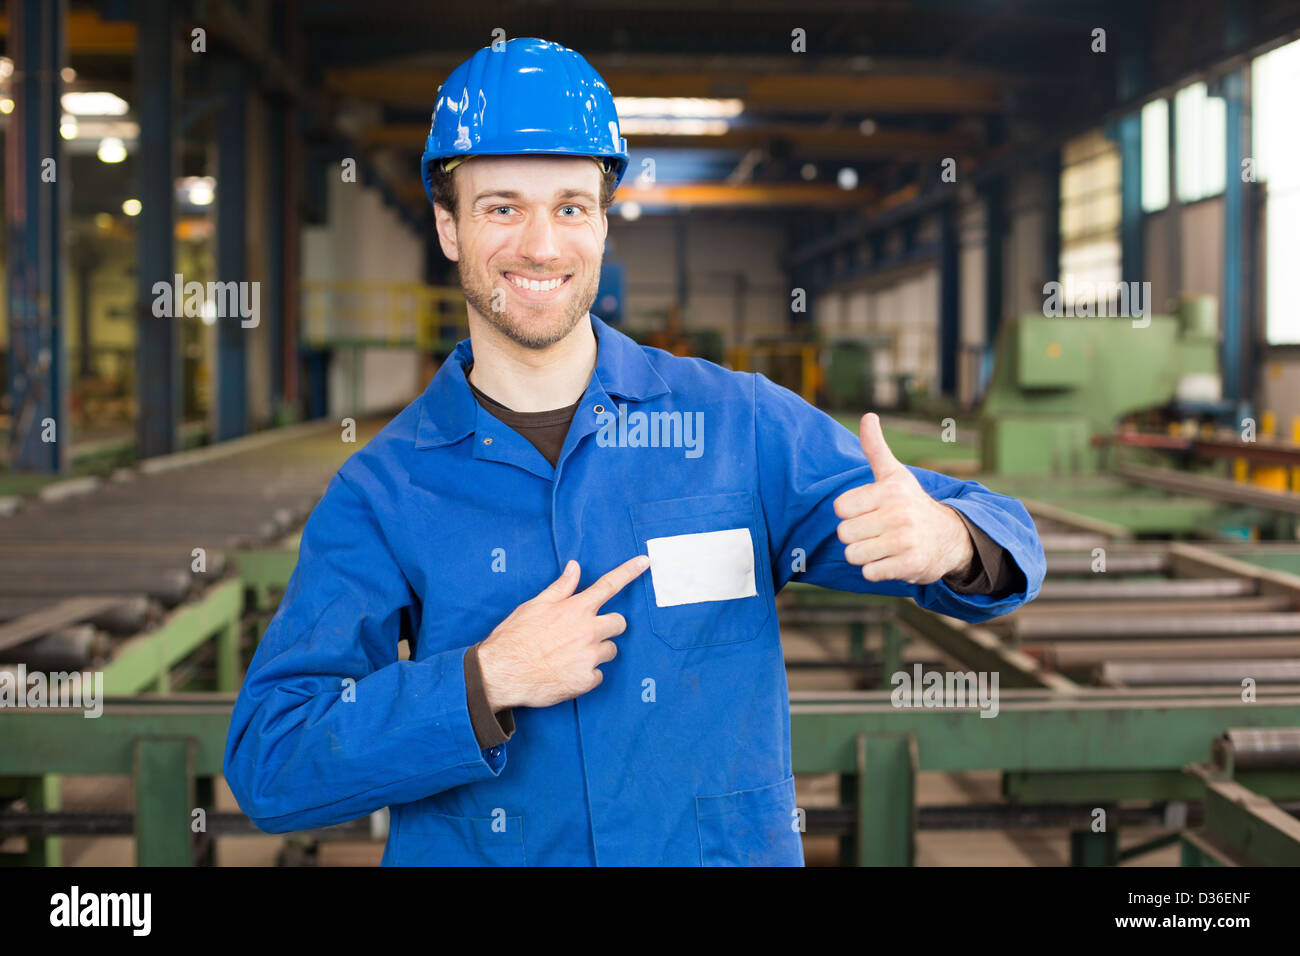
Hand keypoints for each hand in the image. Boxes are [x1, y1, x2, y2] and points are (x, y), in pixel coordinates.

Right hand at [477, 555, 649, 710]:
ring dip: (597, 652)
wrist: (501, 673)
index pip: (609, 584)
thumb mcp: (535, 606)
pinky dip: (586, 675)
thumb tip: (575, 567)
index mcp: (576, 609)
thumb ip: (560, 587)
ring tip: (570, 656)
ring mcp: (590, 656)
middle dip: (608, 626)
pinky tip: (566, 673)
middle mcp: (588, 630)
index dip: (629, 571)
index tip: (645, 561)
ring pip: (611, 650)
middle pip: (620, 623)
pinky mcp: (587, 680)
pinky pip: (598, 675)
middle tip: (587, 633)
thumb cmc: (514, 637)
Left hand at [832, 412, 974, 584]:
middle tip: (876, 531)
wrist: (950, 537)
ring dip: (864, 555)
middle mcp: (899, 514)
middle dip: (856, 536)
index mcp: (890, 491)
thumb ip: (876, 448)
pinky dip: (876, 570)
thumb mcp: (895, 474)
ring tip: (883, 546)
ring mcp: (906, 540)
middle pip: (844, 534)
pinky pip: (869, 573)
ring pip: (853, 555)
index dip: (850, 512)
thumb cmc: (911, 504)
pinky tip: (891, 560)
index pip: (840, 508)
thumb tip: (868, 416)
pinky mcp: (910, 565)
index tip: (868, 511)